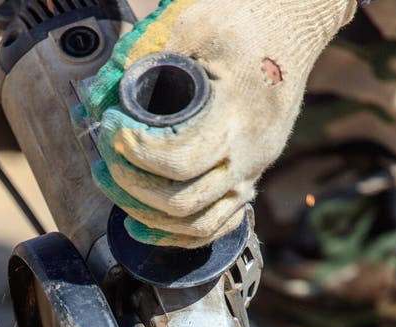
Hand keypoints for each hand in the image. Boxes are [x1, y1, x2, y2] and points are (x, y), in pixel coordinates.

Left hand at [79, 0, 355, 247]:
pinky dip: (175, 235)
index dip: (137, 154)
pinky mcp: (248, 181)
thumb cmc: (246, 19)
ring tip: (115, 184)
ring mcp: (251, 173)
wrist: (294, 27)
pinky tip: (141, 224)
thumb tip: (101, 96)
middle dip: (132, 186)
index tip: (111, 130)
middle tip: (104, 158)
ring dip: (147, 215)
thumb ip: (147, 55)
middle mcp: (248, 155)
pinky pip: (214, 229)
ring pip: (196, 224)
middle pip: (183, 201)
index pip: (179, 161)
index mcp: (237, 117)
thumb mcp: (195, 21)